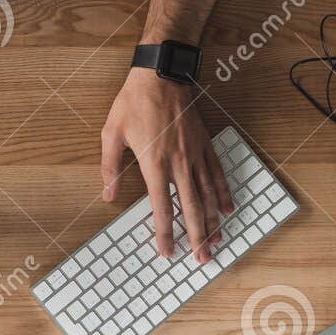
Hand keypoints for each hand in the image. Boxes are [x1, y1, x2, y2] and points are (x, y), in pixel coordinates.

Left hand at [101, 68, 233, 261]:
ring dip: (213, 222)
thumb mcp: (111, 134)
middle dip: (197, 237)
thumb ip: (110, 168)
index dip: (164, 234)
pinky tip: (227, 210)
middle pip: (191, 209)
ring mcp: (195, 155)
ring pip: (208, 195)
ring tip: (217, 243)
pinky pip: (217, 174)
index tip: (167, 252)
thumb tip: (108, 196)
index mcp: (154, 165)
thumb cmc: (134, 103)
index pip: (161, 208)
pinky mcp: (205, 144)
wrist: (162, 75)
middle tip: (201, 260)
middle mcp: (179, 164)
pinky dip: (223, 193)